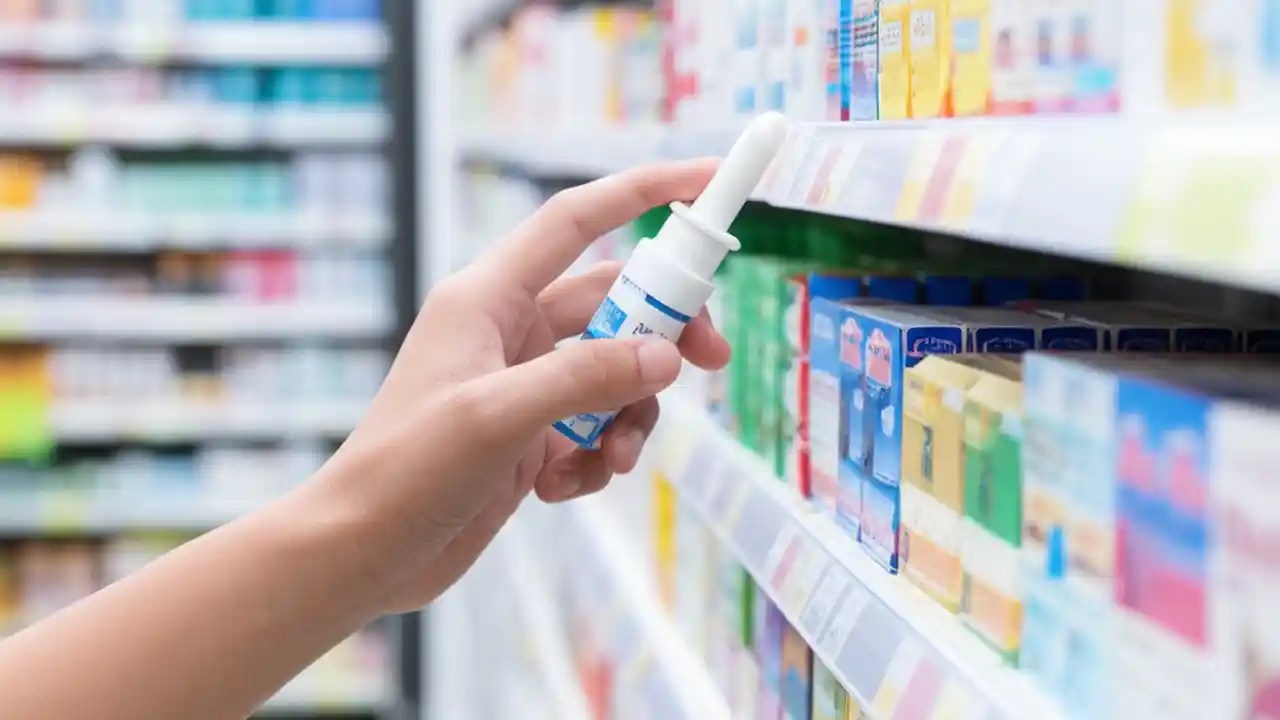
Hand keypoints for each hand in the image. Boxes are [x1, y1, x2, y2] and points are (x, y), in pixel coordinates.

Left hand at [315, 159, 728, 613]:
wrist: (362, 552)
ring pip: (614, 373)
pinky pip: (593, 428)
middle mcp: (510, 330)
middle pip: (616, 302)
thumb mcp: (497, 416)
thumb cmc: (405, 471)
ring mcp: (523, 383)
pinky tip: (558, 488)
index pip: (577, 220)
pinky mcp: (530, 434)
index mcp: (489, 297)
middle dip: (665, 333)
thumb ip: (585, 378)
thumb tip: (665, 358)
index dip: (645, 191)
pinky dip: (596, 457)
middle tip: (711, 360)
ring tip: (613, 460)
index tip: (710, 181)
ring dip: (630, 415)